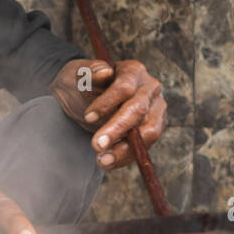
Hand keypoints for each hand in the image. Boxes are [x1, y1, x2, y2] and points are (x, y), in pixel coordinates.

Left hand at [49, 57, 165, 171]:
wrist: (84, 100)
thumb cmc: (83, 85)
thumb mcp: (78, 77)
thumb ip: (89, 73)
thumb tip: (103, 71)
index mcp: (133, 71)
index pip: (125, 87)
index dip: (107, 102)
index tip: (88, 117)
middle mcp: (149, 88)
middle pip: (139, 110)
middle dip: (117, 129)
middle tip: (96, 145)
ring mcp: (155, 109)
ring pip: (149, 131)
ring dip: (125, 149)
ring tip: (102, 160)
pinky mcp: (154, 128)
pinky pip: (145, 146)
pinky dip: (126, 157)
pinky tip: (108, 162)